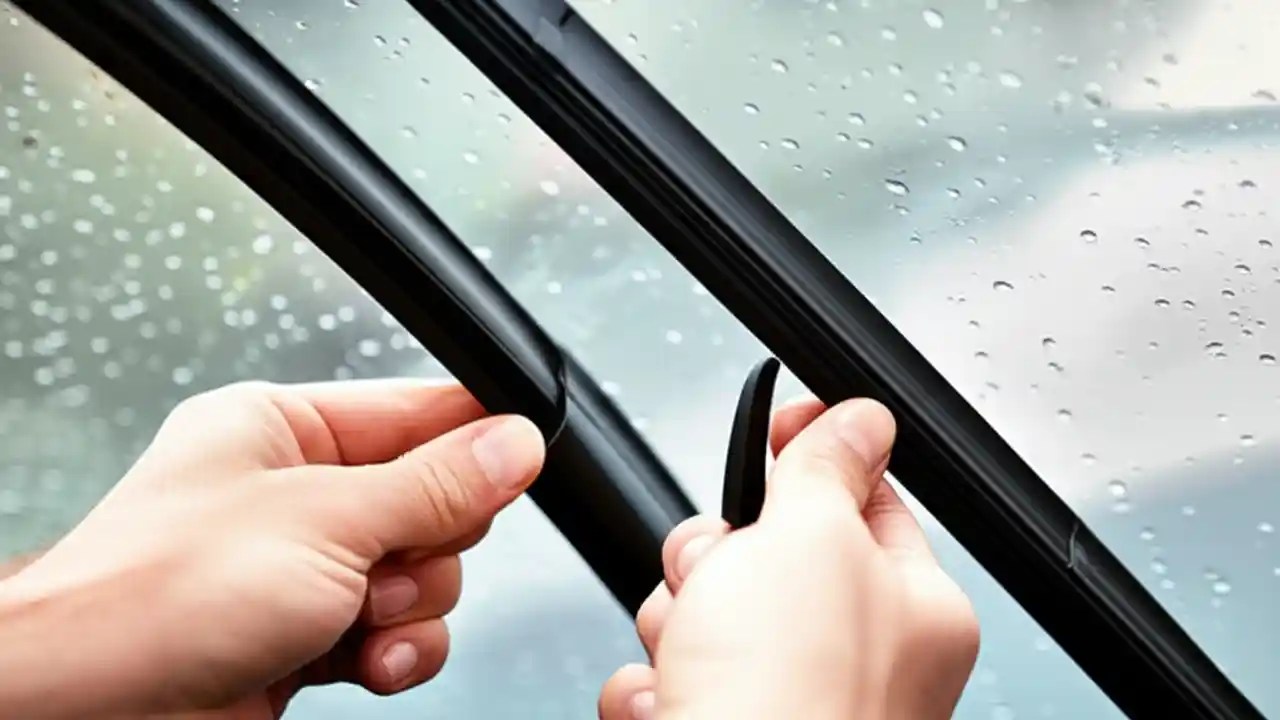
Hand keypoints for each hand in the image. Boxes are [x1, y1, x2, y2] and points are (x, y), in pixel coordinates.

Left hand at [0, 379, 544, 719]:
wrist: (88, 715)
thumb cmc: (157, 598)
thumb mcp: (327, 521)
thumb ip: (435, 487)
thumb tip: (516, 444)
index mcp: (281, 430)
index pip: (413, 412)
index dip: (472, 437)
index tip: (522, 458)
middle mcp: (293, 494)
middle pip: (432, 503)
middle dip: (427, 547)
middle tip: (390, 562)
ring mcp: (302, 570)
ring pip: (422, 576)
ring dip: (410, 610)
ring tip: (363, 622)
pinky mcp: (306, 636)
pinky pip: (394, 633)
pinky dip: (394, 653)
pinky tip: (368, 663)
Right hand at [598, 398, 979, 719]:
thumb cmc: (792, 699)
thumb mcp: (813, 538)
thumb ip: (829, 464)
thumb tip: (863, 416)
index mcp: (911, 606)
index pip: (863, 497)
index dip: (812, 453)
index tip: (778, 424)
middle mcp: (857, 659)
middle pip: (766, 553)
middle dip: (719, 556)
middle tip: (723, 578)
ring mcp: (786, 700)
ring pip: (705, 612)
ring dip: (677, 621)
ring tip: (692, 654)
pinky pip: (669, 676)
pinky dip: (654, 686)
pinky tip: (670, 703)